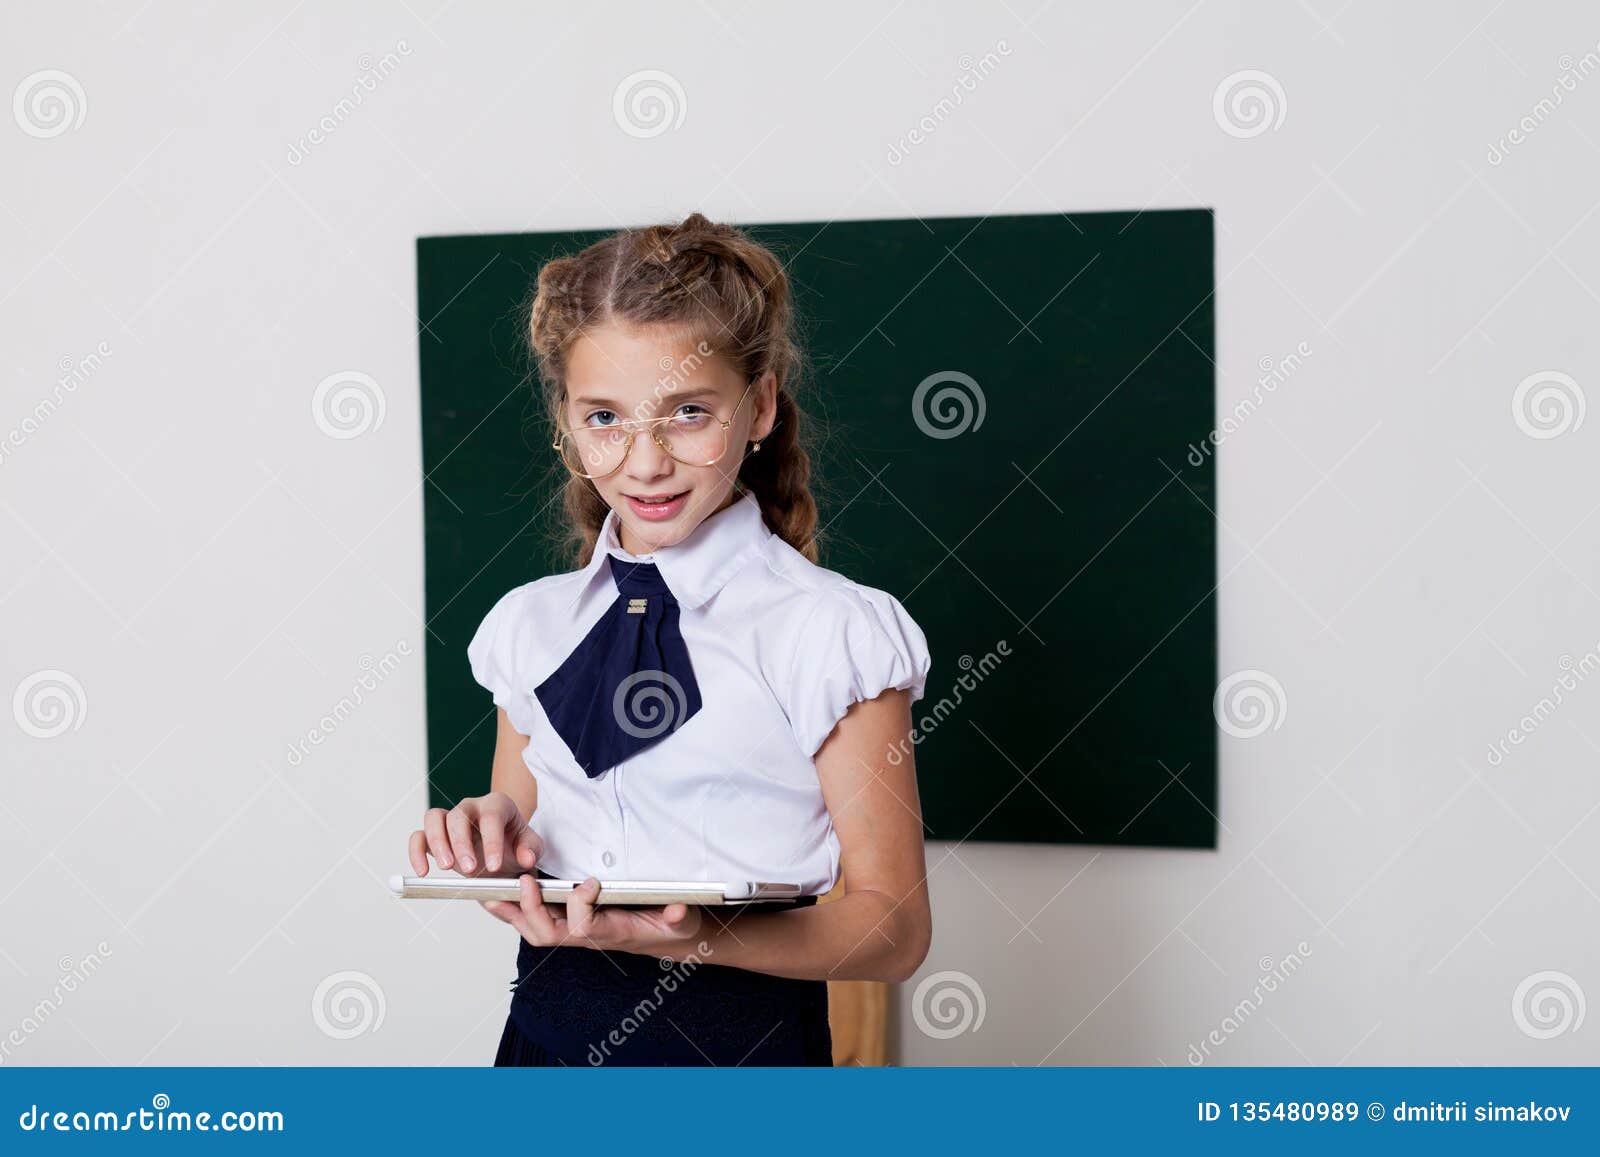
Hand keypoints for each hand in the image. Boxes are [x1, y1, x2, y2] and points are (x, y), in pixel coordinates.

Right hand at [407, 791, 541, 877]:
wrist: (502, 855)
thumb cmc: (516, 846)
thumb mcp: (532, 848)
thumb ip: (532, 850)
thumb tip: (526, 857)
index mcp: (498, 805)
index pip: (492, 816)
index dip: (492, 841)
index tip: (494, 866)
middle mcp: (471, 807)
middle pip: (459, 815)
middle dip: (462, 843)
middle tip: (470, 869)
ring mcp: (450, 819)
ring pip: (434, 818)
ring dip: (437, 843)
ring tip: (447, 867)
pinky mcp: (433, 835)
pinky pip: (418, 836)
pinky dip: (416, 852)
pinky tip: (423, 872)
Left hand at [482, 876, 704, 956]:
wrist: (662, 937)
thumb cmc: (666, 927)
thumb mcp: (680, 921)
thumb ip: (678, 916)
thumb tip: (676, 910)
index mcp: (611, 932)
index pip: (585, 926)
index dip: (581, 905)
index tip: (591, 882)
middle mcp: (587, 937)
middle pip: (549, 934)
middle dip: (533, 910)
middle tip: (526, 882)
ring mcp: (574, 933)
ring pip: (535, 931)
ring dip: (514, 912)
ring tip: (494, 890)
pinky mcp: (567, 925)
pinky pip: (533, 923)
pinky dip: (512, 911)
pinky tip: (497, 896)